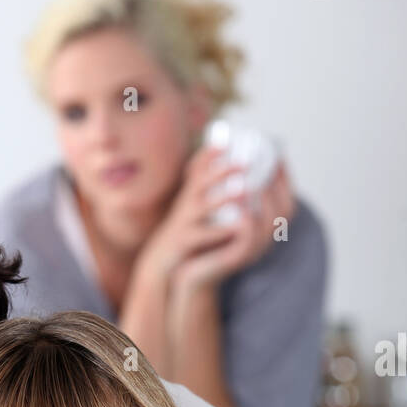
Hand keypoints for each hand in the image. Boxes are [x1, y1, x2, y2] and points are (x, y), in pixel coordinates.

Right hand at [132, 146, 248, 285]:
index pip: (197, 169)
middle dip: (221, 170)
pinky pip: (200, 234)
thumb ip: (206, 193)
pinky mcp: (181, 242)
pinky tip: (235, 227)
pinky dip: (217, 230)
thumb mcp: (193, 210)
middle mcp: (184, 205)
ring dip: (222, 196)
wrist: (161, 265)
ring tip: (245, 189)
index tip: (227, 141)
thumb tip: (231, 176)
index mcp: (189, 196)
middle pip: (199, 182)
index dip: (209, 154)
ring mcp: (182, 223)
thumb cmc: (185, 235)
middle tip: (245, 162)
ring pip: (200, 206)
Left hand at [171, 158, 294, 293]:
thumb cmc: (200, 235)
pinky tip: (242, 207)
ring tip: (255, 181)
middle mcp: (263, 237)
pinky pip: (249, 240)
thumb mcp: (214, 207)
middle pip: (284, 210)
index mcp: (261, 223)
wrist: (186, 269)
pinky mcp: (237, 259)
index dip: (284, 177)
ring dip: (265, 201)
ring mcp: (253, 249)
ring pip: (270, 224)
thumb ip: (223, 185)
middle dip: (278, 185)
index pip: (286, 198)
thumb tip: (224, 148)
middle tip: (268, 163)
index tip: (277, 154)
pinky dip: (248, 223)